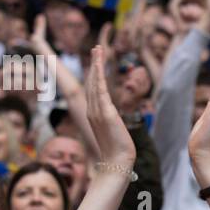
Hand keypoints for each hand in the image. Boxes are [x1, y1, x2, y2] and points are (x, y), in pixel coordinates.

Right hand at [84, 45, 135, 167]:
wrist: (117, 161)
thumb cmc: (117, 151)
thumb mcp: (113, 133)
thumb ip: (111, 124)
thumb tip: (114, 122)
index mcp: (93, 114)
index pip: (92, 90)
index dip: (94, 74)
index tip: (96, 62)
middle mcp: (92, 110)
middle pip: (91, 82)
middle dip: (94, 64)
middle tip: (96, 48)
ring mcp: (97, 110)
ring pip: (94, 82)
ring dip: (96, 64)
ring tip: (98, 49)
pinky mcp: (105, 112)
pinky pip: (100, 89)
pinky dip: (99, 74)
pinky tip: (99, 63)